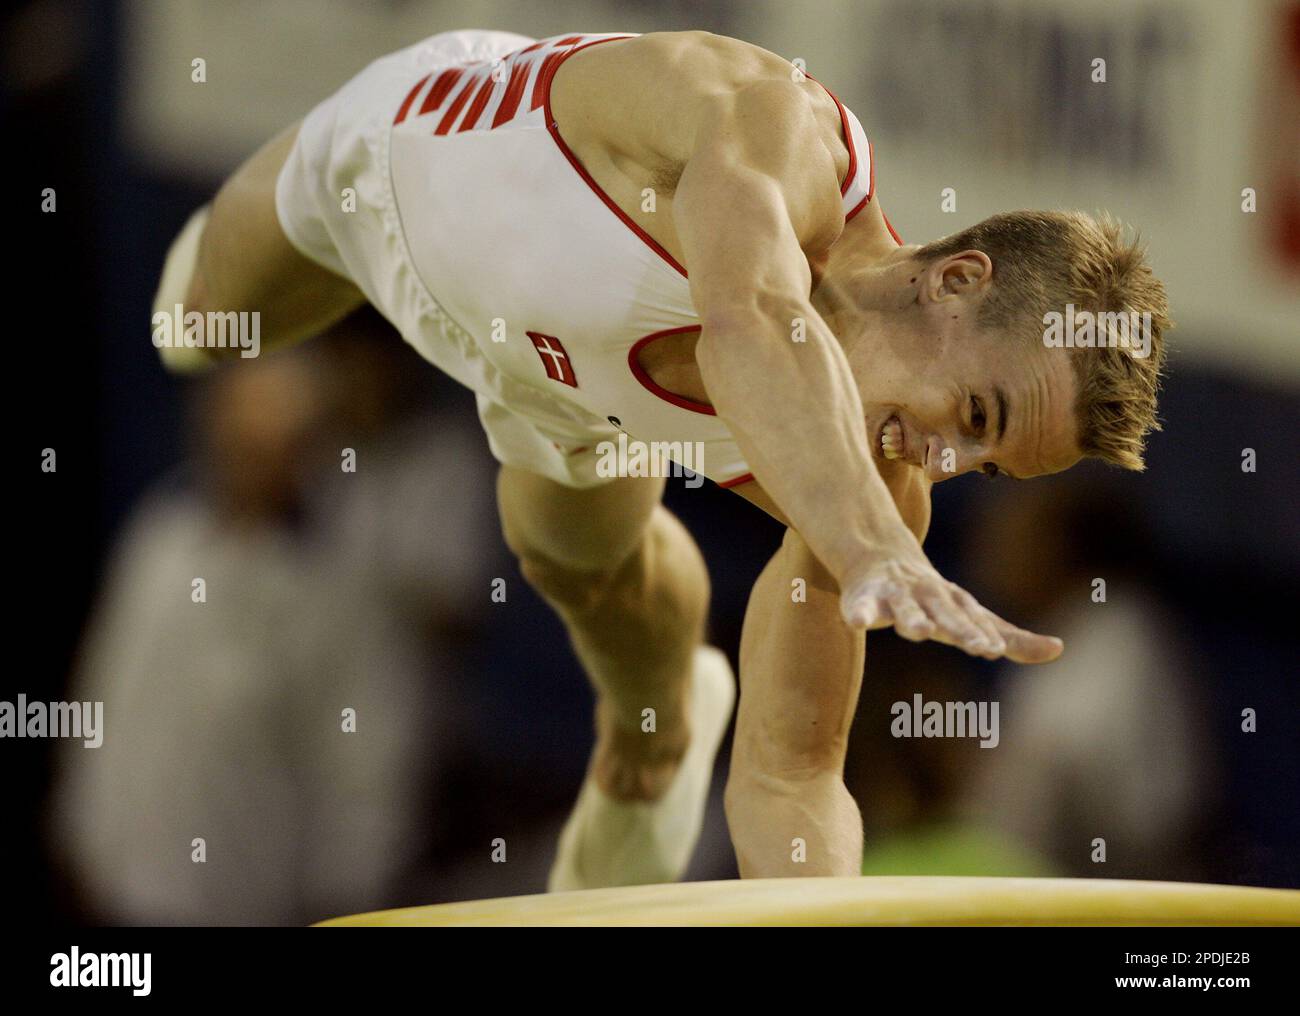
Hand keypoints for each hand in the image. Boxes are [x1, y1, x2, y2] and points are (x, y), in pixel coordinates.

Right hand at [839, 542, 1062, 663]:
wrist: (880, 556)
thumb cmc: (933, 596)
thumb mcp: (972, 615)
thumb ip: (1012, 637)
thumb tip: (1059, 650)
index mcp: (955, 603)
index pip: (973, 620)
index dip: (982, 634)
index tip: (995, 649)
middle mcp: (929, 596)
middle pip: (946, 614)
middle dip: (961, 629)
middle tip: (980, 647)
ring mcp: (896, 596)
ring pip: (905, 609)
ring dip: (912, 619)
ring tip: (919, 632)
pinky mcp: (864, 598)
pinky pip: (861, 606)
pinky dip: (860, 613)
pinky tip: (857, 623)